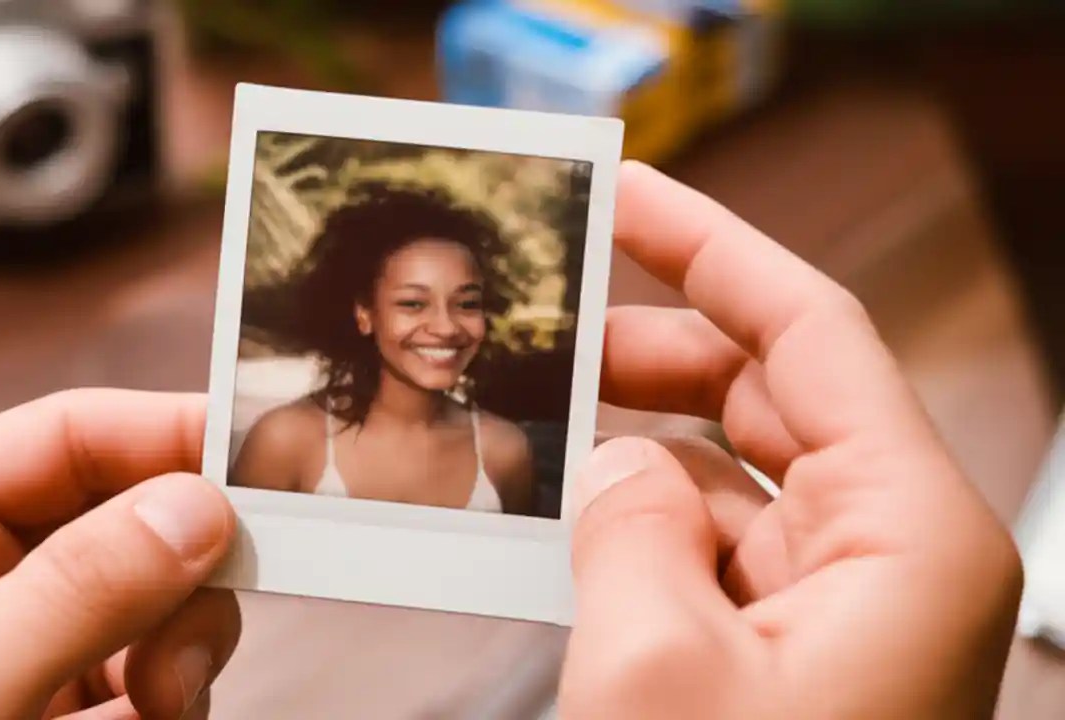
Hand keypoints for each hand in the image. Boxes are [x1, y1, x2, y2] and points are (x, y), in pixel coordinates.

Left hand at [0, 390, 237, 719]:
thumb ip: (77, 591)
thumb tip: (198, 507)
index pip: (69, 436)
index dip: (169, 434)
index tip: (262, 459)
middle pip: (133, 515)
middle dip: (181, 570)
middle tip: (195, 628)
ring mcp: (30, 644)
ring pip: (161, 599)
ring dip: (183, 649)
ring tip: (154, 710)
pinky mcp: (68, 709)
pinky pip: (158, 674)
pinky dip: (172, 702)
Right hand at [560, 162, 1022, 718]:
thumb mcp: (656, 669)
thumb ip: (629, 529)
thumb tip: (617, 463)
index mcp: (909, 537)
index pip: (813, 332)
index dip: (710, 247)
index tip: (626, 196)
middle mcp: (896, 555)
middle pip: (773, 392)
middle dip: (657, 348)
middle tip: (553, 327)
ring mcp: (848, 605)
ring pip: (736, 472)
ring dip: (639, 442)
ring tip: (542, 424)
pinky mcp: (799, 649)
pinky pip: (717, 546)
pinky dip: (644, 521)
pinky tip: (571, 518)